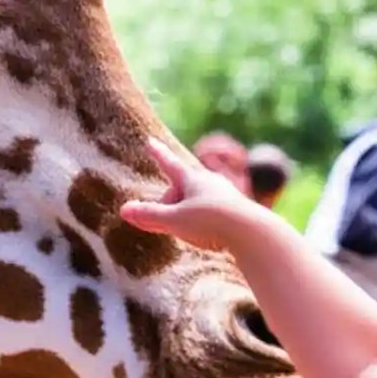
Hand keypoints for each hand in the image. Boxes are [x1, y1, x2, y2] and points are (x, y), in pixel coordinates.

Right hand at [120, 138, 261, 250]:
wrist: (252, 233)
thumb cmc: (210, 222)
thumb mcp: (174, 221)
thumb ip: (150, 216)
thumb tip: (124, 210)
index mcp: (193, 180)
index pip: (170, 164)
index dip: (159, 154)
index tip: (151, 141)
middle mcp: (211, 182)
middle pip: (183, 187)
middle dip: (171, 200)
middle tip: (163, 220)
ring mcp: (227, 195)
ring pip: (199, 199)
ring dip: (189, 210)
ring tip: (188, 227)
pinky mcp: (239, 211)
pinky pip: (214, 212)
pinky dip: (205, 221)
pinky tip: (209, 235)